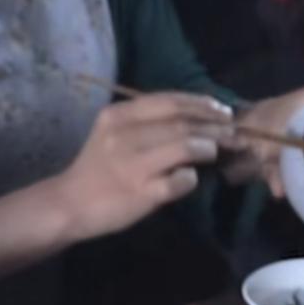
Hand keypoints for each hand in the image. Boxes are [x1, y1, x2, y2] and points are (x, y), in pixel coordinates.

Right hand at [45, 93, 234, 243]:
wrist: (71, 204)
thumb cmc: (100, 169)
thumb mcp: (115, 134)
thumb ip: (148, 124)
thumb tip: (196, 118)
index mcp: (118, 116)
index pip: (168, 101)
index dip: (201, 104)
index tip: (223, 111)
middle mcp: (123, 135)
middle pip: (180, 123)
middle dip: (213, 127)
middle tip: (232, 134)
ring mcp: (132, 164)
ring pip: (184, 147)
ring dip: (208, 149)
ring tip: (215, 153)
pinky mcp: (141, 192)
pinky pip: (179, 181)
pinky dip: (191, 178)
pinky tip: (190, 179)